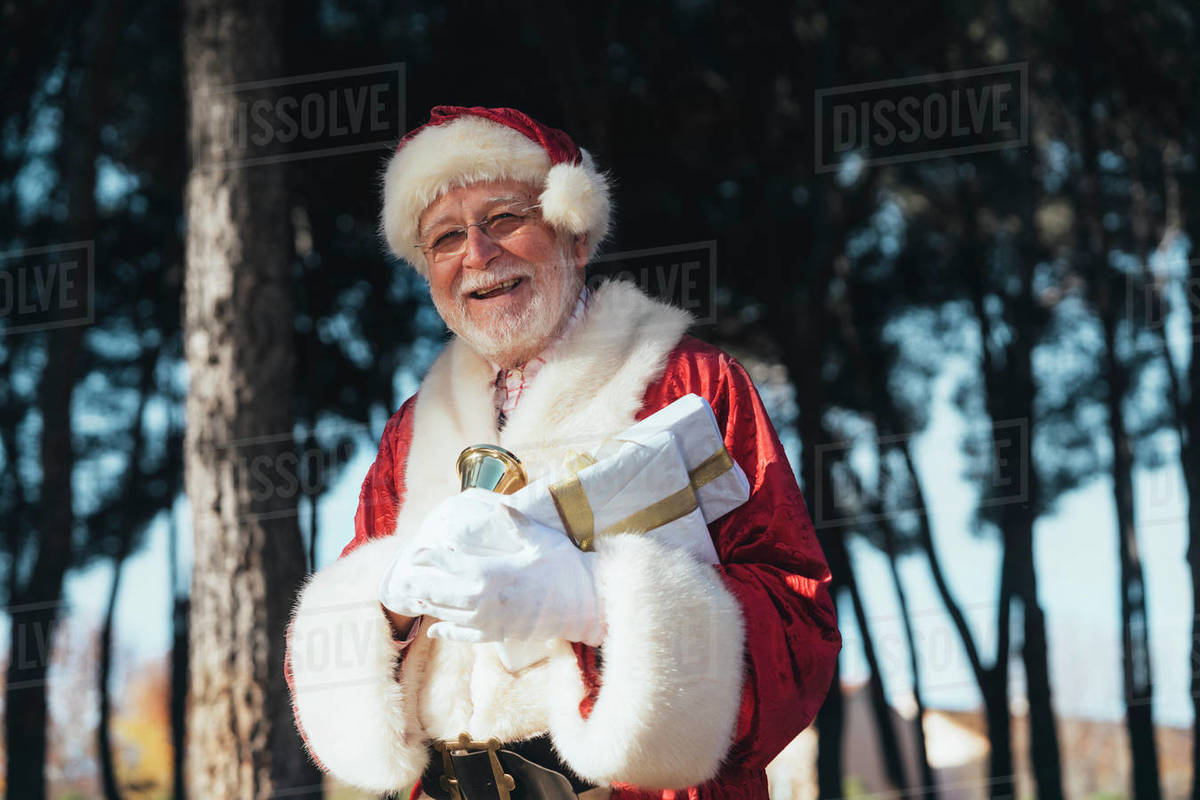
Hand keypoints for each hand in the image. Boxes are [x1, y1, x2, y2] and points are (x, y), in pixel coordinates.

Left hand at [379, 489, 604, 644]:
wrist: (586, 604)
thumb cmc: (565, 567)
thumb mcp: (540, 539)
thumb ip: (514, 522)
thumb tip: (496, 505)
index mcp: (491, 573)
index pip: (449, 564)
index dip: (429, 557)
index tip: (415, 551)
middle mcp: (484, 600)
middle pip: (440, 592)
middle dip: (419, 582)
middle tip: (405, 573)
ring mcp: (490, 621)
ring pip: (447, 614)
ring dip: (428, 604)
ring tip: (413, 595)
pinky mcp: (499, 635)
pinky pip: (464, 636)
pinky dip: (446, 633)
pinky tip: (434, 630)